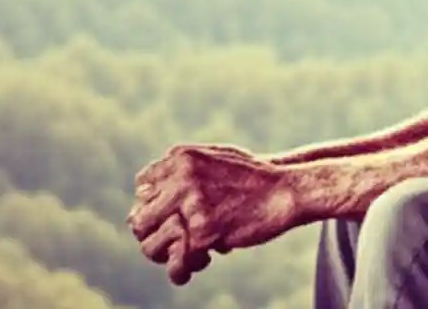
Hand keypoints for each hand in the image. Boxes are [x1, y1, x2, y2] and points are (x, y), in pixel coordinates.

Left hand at [128, 145, 297, 284]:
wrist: (287, 190)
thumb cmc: (256, 177)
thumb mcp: (218, 158)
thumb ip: (184, 169)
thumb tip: (145, 192)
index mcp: (182, 158)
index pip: (142, 186)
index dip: (152, 204)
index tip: (170, 215)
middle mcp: (182, 178)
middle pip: (140, 218)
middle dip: (154, 234)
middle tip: (174, 242)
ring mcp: (192, 205)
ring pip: (150, 244)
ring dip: (164, 256)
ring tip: (186, 254)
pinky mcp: (204, 232)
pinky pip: (177, 261)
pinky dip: (183, 269)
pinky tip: (205, 260)